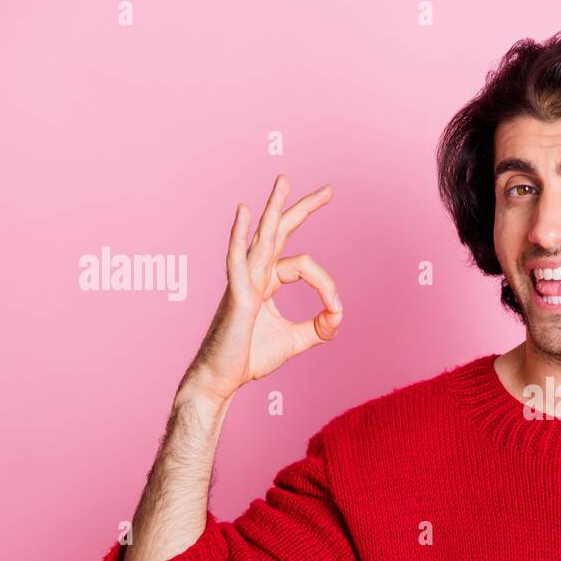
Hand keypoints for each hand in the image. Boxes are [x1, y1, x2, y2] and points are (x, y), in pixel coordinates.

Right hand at [186, 174, 342, 401]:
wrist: (221, 380)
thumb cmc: (249, 357)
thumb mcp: (296, 341)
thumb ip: (320, 327)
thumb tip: (338, 314)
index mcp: (267, 282)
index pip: (304, 265)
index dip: (327, 284)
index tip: (336, 309)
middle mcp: (255, 275)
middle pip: (280, 232)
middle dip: (304, 209)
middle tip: (329, 190)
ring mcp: (243, 282)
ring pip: (262, 238)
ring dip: (273, 208)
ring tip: (284, 181)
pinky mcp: (237, 296)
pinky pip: (238, 260)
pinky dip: (239, 235)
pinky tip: (244, 212)